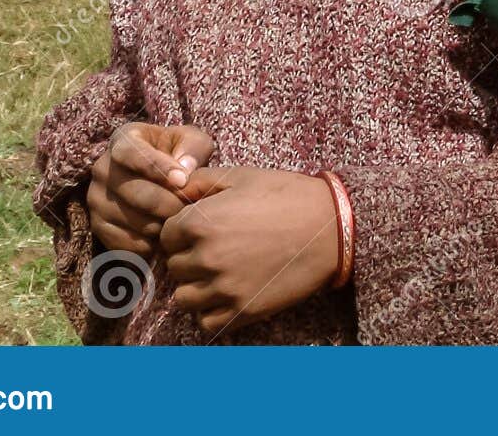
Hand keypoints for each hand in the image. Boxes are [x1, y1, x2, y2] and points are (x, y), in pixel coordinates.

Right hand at [86, 123, 214, 257]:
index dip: (157, 167)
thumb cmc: (178, 154)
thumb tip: (185, 172)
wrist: (157, 179)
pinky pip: (125, 242)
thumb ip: (193, 148)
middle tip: (190, 207)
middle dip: (169, 202)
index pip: (132, 153)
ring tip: (179, 220)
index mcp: (123, 139)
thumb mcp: (191, 140)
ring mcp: (97, 199)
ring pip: (133, 220)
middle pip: (136, 192)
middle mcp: (103, 168)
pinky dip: (149, 244)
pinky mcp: (98, 226)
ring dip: (162, 225)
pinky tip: (164, 236)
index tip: (182, 181)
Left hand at [160, 167, 340, 333]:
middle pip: (175, 267)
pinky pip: (206, 322)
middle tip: (215, 250)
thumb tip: (177, 189)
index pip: (166, 235)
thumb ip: (202, 181)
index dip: (181, 231)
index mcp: (201, 222)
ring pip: (184, 298)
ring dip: (196, 287)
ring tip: (218, 275)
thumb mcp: (244, 176)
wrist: (331, 228)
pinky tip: (227, 295)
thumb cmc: (288, 196)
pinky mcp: (243, 311)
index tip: (200, 230)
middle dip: (189, 257)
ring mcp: (224, 288)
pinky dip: (211, 312)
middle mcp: (206, 258)